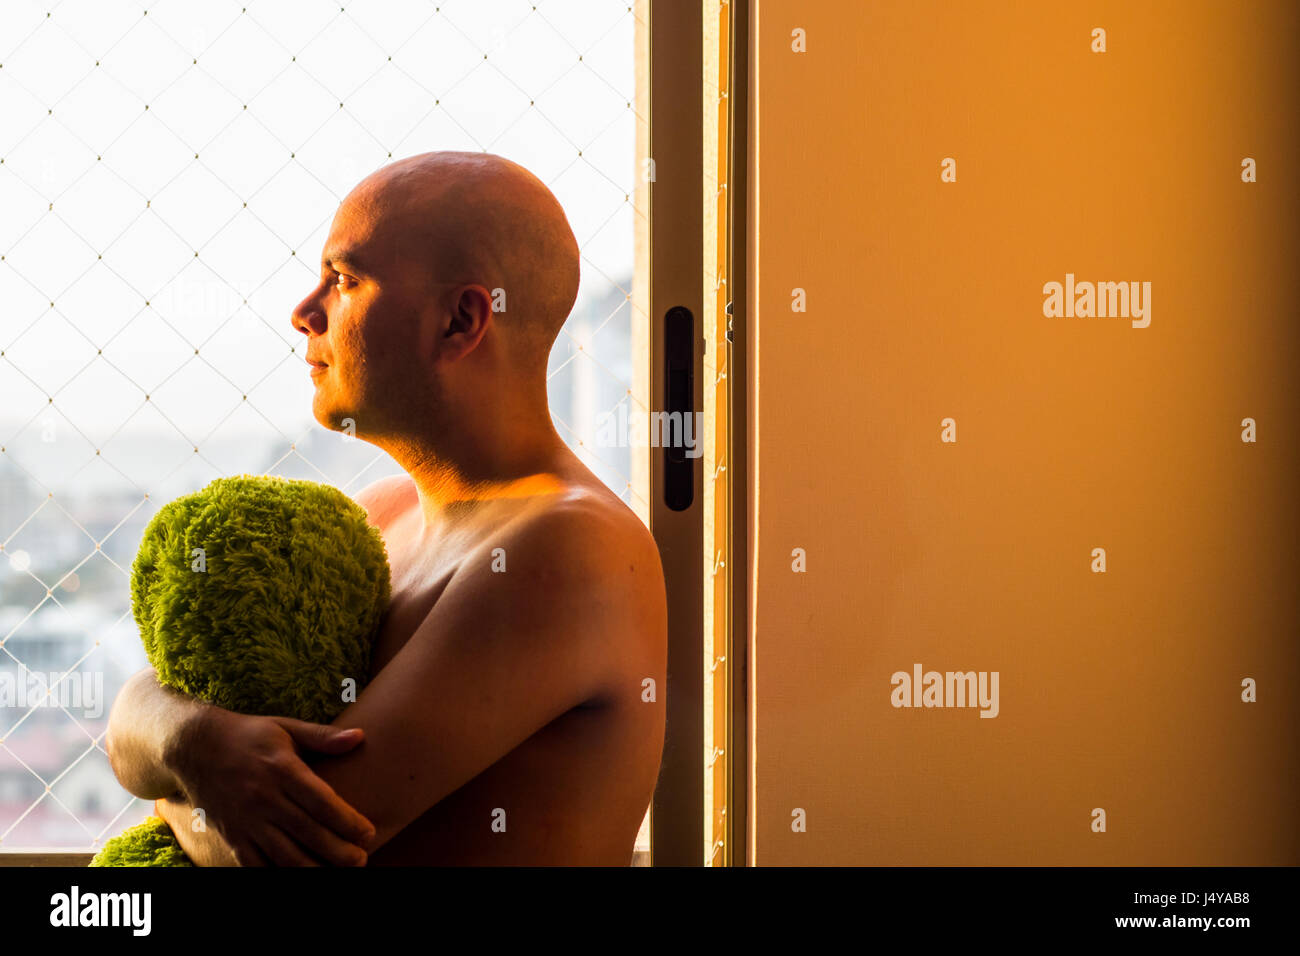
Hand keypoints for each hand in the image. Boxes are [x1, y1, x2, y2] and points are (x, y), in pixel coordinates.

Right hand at [169, 707, 374, 865]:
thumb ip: (323, 736)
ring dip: (314, 869)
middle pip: (308, 833)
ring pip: (284, 855)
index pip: (321, 802)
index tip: (368, 834)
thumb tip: (360, 736)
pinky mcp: (232, 836)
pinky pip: (256, 865)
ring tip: (338, 874)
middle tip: (361, 861)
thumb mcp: (286, 727)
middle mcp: (264, 798)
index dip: (348, 822)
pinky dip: (277, 875)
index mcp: (282, 769)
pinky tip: (300, 876)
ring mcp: (246, 820)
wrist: (194, 747)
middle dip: (338, 852)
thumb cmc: (249, 735)